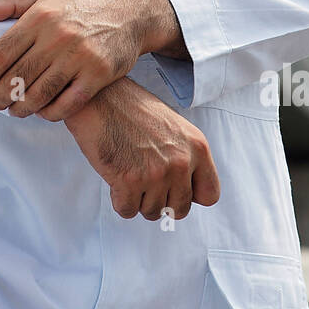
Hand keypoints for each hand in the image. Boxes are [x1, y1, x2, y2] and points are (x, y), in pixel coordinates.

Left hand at [0, 0, 164, 120]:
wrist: (130, 11)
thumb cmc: (80, 4)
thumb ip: (10, 4)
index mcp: (41, 16)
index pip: (2, 53)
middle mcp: (59, 36)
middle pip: (18, 77)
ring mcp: (80, 56)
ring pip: (39, 94)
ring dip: (21, 108)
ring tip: (14, 110)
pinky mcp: (99, 74)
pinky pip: (67, 104)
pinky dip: (50, 113)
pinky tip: (42, 112)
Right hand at [65, 77, 219, 220]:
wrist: (99, 96)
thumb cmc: (130, 107)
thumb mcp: (172, 126)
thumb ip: (184, 155)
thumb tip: (183, 187)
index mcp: (197, 147)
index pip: (209, 194)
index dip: (190, 196)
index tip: (176, 190)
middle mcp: (181, 162)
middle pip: (180, 210)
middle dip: (161, 201)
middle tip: (145, 183)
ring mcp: (156, 174)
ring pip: (152, 212)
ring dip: (138, 199)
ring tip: (128, 171)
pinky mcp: (129, 181)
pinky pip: (127, 210)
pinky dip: (119, 200)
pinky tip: (116, 177)